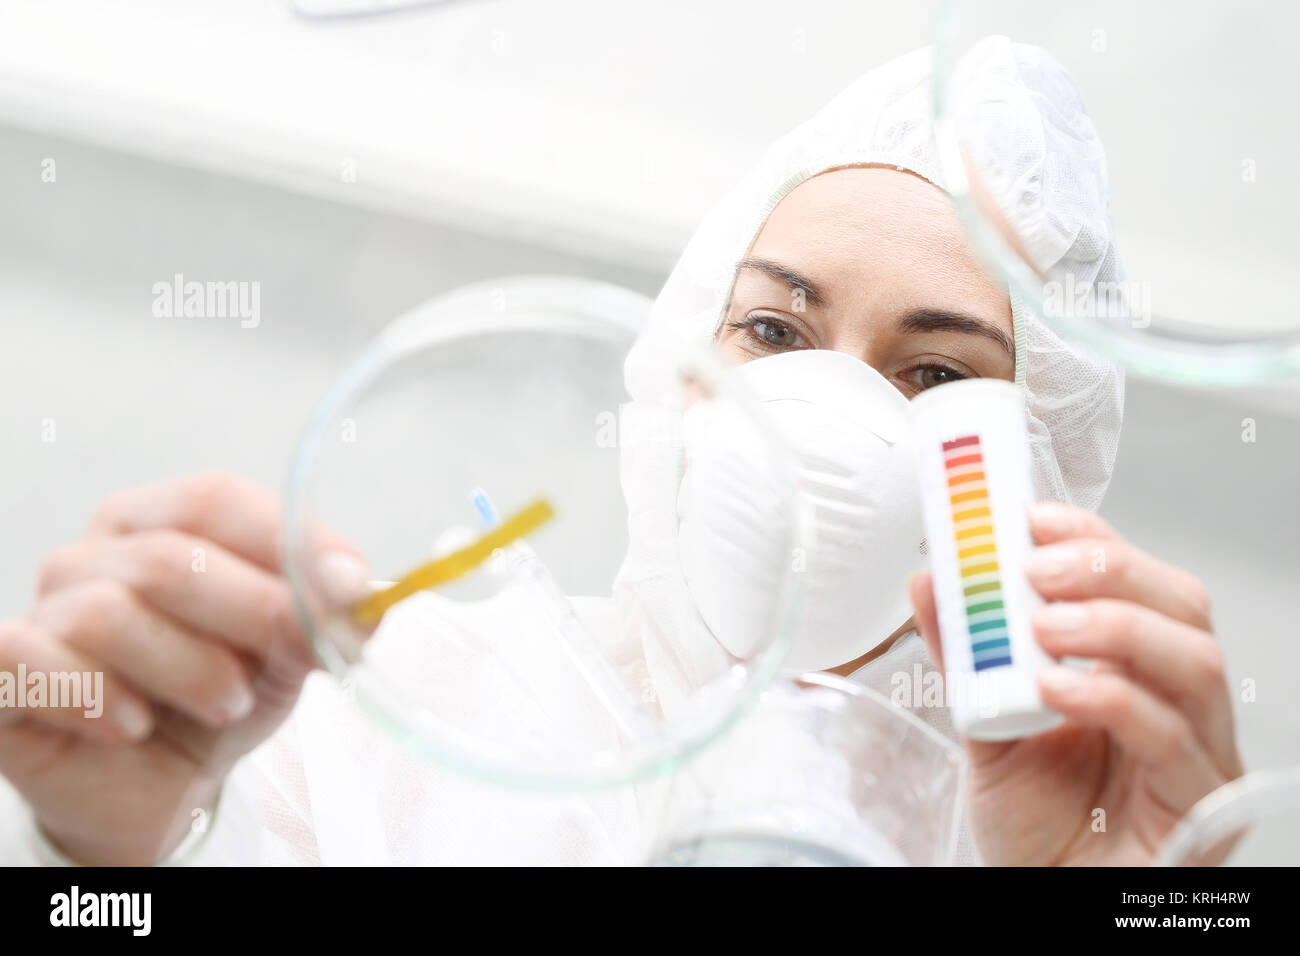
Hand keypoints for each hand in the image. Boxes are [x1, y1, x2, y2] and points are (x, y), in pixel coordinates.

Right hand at [0, 473, 366, 864]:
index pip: (215, 499)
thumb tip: (360, 594)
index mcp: (160, 525)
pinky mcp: (4, 674)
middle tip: (292, 655)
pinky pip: (35, 663)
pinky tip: (135, 726)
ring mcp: (42, 612)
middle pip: (172, 557)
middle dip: (253, 612)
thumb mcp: (287, 654)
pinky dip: (97, 698)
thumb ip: (320, 617)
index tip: (351, 585)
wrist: (160, 786)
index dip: (289, 539)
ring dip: (188, 668)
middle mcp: (92, 556)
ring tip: (225, 703)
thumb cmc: (218, 697)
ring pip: (110, 613)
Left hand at [909, 501, 1243, 865]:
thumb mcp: (984, 726)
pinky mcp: (1196, 805)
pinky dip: (1111, 698)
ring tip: (1043, 627)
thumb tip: (931, 579)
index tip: (1031, 518)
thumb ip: (964, 656)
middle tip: (1037, 568)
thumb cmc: (1033, 825)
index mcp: (1133, 669)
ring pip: (1193, 660)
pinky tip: (1056, 688)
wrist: (1041, 901)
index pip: (1135, 580)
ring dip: (1113, 627)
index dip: (1092, 537)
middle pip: (1180, 604)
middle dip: (1108, 569)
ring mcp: (1195, 752)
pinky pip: (1171, 737)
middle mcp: (1175, 701)